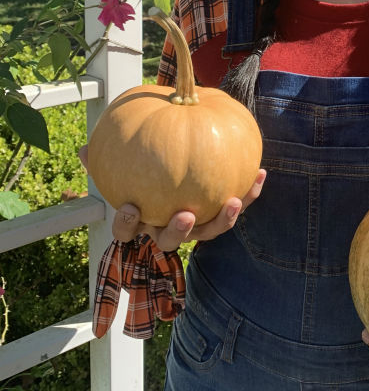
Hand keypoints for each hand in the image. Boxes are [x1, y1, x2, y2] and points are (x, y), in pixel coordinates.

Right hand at [79, 144, 265, 250]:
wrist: (182, 165)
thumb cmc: (145, 168)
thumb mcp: (124, 161)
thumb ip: (106, 157)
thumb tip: (84, 149)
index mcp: (142, 219)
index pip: (127, 230)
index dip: (129, 224)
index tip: (131, 206)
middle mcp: (167, 228)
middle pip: (170, 240)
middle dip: (178, 232)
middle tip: (186, 215)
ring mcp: (196, 227)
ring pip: (208, 233)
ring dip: (222, 220)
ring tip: (233, 201)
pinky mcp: (220, 216)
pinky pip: (235, 207)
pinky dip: (249, 193)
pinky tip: (260, 172)